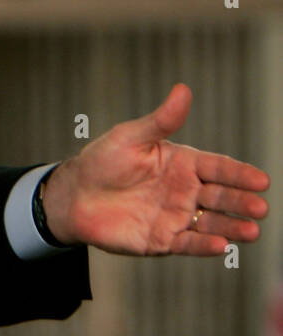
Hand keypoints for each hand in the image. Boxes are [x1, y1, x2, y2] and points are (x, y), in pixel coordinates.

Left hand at [42, 83, 269, 255]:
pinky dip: (204, 245)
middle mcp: (185, 191)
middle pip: (221, 196)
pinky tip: (220, 245)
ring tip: (252, 230)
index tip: (262, 180)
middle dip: (242, 202)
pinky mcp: (162, 240)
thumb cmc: (102, 161)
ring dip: (233, 226)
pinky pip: (188, 243)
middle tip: (260, 207)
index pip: (218, 168)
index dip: (240, 174)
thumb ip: (161, 121)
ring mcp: (176, 216)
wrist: (73, 195)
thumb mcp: (131, 137)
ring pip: (211, 222)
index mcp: (183, 164)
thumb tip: (183, 90)